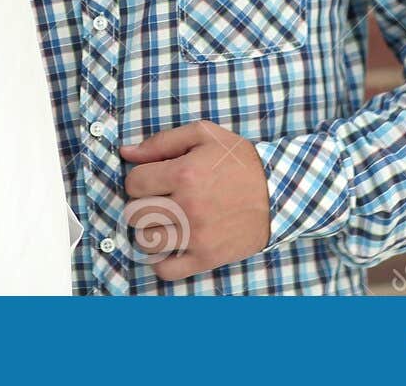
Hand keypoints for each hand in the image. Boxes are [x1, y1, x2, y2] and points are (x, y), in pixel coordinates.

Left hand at [119, 119, 270, 279]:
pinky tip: (169, 247)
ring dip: (149, 231)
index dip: (139, 179)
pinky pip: (166, 269)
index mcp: (184, 173)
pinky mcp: (207, 258)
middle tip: (157, 201)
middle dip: (141, 205)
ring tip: (164, 222)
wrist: (280, 192)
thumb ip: (161, 142)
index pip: (133, 183)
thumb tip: (126, 153)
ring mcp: (197, 236)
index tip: (152, 180)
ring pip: (146, 241)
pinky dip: (160, 261)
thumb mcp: (204, 135)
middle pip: (135, 214)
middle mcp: (188, 207)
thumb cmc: (239, 161)